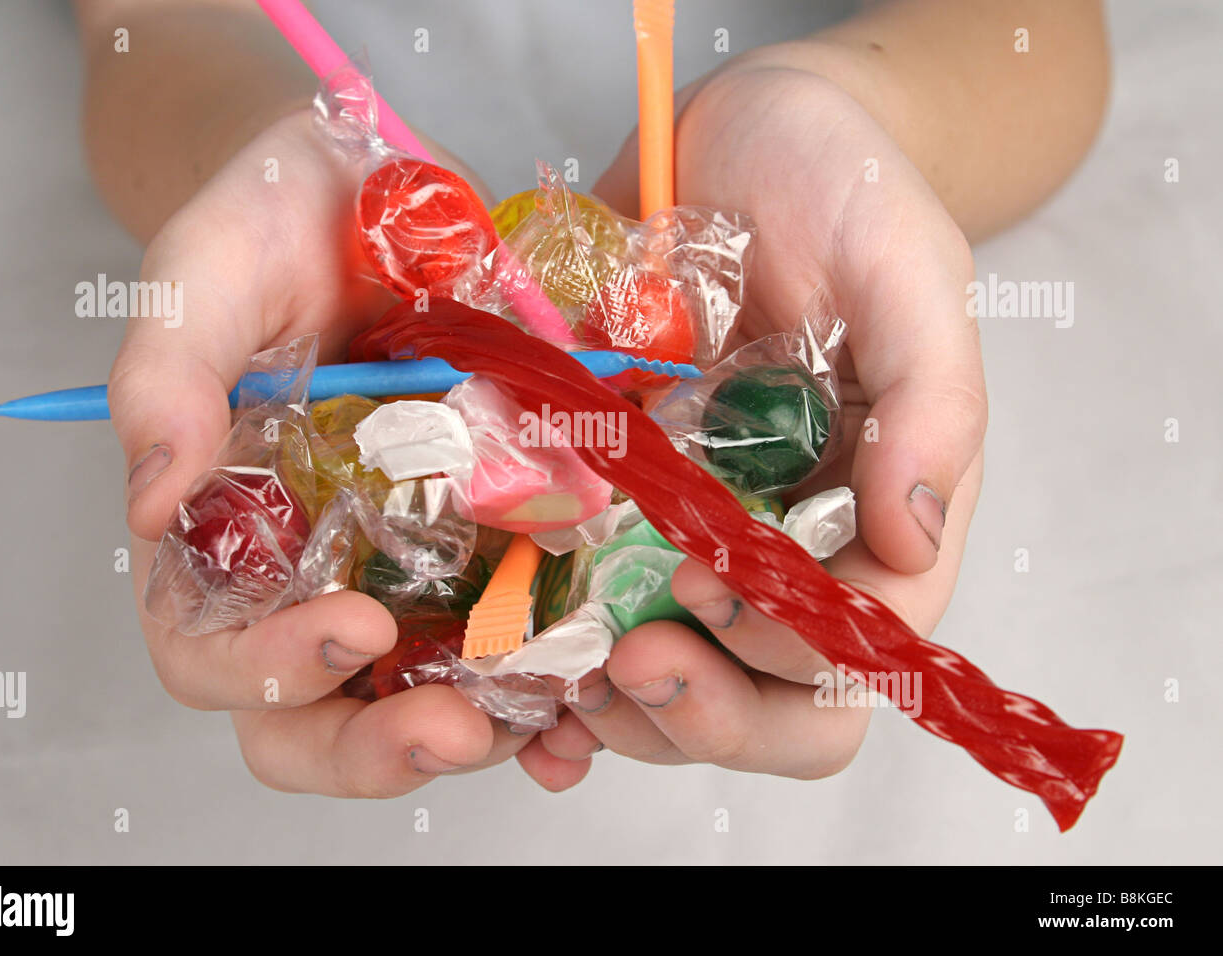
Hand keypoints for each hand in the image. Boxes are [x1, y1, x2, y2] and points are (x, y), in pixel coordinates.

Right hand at [112, 109, 589, 794]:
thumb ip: (166, 379)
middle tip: (460, 728)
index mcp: (217, 537)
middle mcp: (304, 575)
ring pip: (425, 696)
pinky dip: (550, 678)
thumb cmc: (263, 231)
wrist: (364, 192)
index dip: (273, 670)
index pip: (212, 653)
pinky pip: (513, 635)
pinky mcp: (487, 539)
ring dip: (487, 726)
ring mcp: (402, 567)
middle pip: (317, 719)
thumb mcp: (203, 279)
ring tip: (552, 717)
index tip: (355, 625)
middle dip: (383, 745)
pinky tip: (591, 687)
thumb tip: (148, 501)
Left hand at [535, 58, 987, 776]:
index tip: (709, 594)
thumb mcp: (908, 270)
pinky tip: (519, 688)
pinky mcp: (611, 505)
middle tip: (624, 664)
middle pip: (767, 700)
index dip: (789, 652)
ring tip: (559, 669)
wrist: (741, 137)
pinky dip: (552, 671)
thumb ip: (934, 402)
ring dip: (620, 707)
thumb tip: (916, 540)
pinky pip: (586, 615)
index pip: (857, 647)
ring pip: (671, 679)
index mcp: (877, 516)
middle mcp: (788, 549)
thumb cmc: (842, 188)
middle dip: (700, 709)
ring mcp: (694, 537)